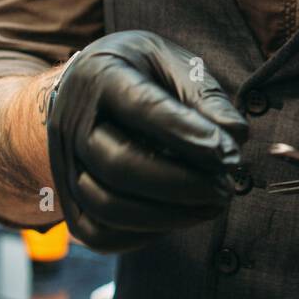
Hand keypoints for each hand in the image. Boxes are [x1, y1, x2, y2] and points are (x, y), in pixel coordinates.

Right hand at [46, 30, 248, 252]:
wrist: (86, 88)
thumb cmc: (143, 73)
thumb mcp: (175, 63)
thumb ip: (206, 97)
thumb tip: (235, 137)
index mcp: (100, 74)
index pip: (141, 108)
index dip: (187, 135)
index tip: (229, 156)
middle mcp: (71, 121)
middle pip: (118, 165)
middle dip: (181, 184)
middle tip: (226, 189)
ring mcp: (63, 164)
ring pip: (106, 206)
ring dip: (167, 215)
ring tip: (211, 205)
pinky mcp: (68, 199)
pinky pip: (98, 233)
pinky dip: (143, 235)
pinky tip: (178, 217)